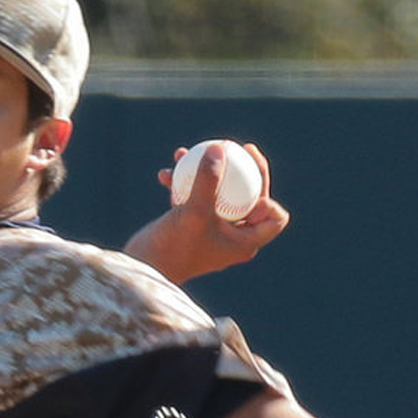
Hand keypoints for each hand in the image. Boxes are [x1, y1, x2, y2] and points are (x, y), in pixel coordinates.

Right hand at [122, 142, 289, 284]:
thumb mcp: (193, 213)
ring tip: (187, 154)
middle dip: (242, 170)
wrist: (143, 270)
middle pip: (250, 198)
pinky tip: (164, 174)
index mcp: (245, 242)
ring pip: (218, 194)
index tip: (250, 178)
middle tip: (239, 147)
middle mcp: (233, 238)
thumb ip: (207, 181)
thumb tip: (219, 148)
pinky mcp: (192, 228)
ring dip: (204, 173)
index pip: (274, 217)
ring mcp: (212, 232)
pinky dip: (182, 185)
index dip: (268, 195)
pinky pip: (195, 199)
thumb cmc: (173, 248)